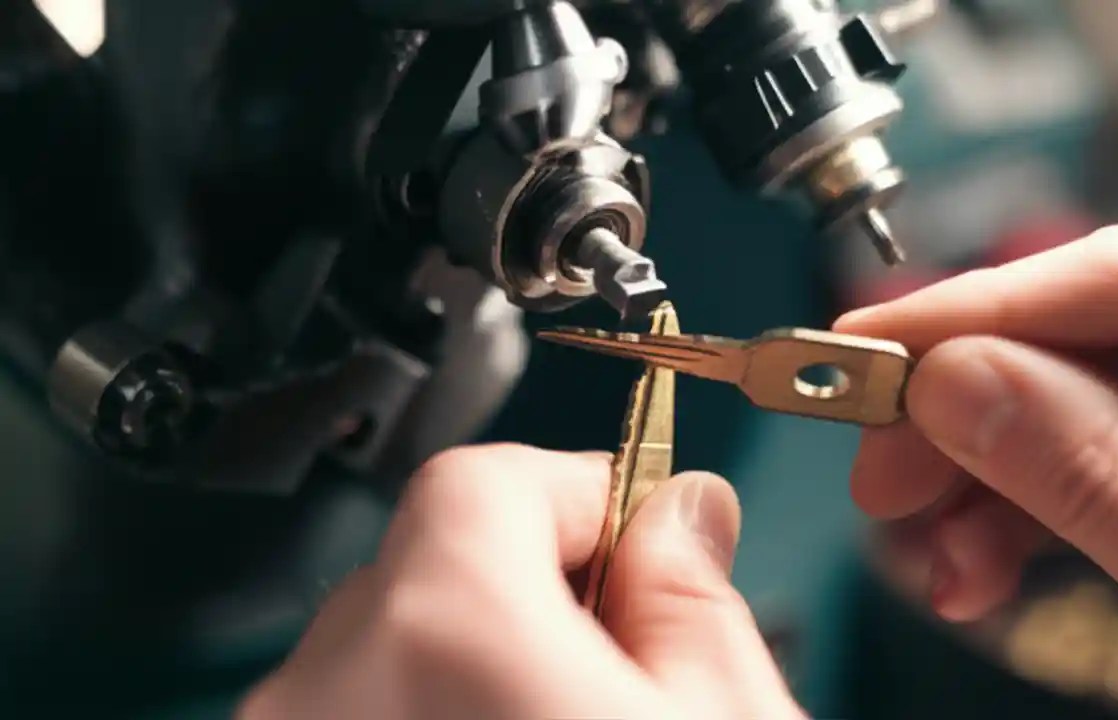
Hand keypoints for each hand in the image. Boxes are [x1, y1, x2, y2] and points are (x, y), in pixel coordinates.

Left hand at [238, 444, 801, 719]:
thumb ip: (690, 594)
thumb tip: (677, 515)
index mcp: (446, 637)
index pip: (483, 479)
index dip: (578, 493)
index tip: (635, 528)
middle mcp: (326, 698)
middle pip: (427, 559)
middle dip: (533, 578)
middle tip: (622, 640)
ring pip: (384, 647)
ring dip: (472, 655)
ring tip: (564, 713)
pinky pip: (349, 714)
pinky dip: (420, 710)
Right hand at [837, 217, 1117, 719]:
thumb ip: (1097, 479)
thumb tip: (954, 382)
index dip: (986, 305)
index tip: (869, 344)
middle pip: (1106, 331)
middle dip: (976, 411)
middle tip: (883, 475)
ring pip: (1095, 394)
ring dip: (995, 474)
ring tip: (937, 557)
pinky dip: (1039, 506)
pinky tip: (986, 562)